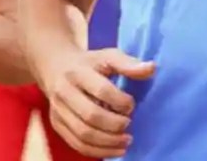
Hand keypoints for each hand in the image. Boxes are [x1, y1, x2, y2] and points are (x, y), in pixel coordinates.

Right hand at [41, 48, 155, 158]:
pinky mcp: (57, 125)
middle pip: (91, 115)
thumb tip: (152, 68)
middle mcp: (64, 92)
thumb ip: (129, 63)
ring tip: (127, 141)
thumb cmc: (89, 63)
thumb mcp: (108, 56)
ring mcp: (58, 110)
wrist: (55, 67)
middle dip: (115, 125)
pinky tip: (115, 150)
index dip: (120, 101)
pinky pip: (77, 144)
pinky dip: (98, 151)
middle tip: (129, 125)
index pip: (101, 90)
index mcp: (78, 72)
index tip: (131, 104)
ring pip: (83, 134)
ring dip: (109, 142)